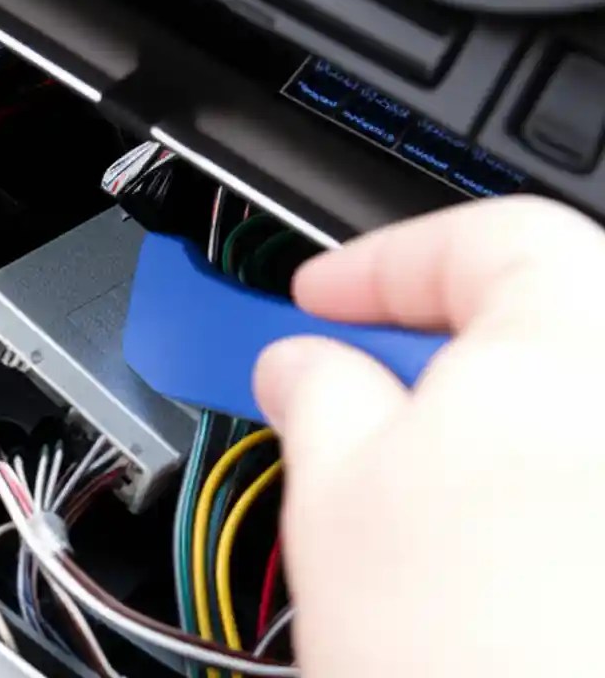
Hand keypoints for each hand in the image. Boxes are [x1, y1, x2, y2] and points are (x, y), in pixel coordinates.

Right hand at [254, 196, 604, 676]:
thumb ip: (316, 390)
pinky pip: (581, 482)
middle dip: (420, 349)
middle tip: (338, 389)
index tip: (316, 300)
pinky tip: (466, 548)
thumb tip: (300, 363)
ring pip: (555, 409)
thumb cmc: (475, 656)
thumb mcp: (338, 490)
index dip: (379, 265)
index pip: (484, 240)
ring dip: (465, 425)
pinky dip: (520, 487)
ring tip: (393, 492)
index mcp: (580, 337)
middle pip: (532, 321)